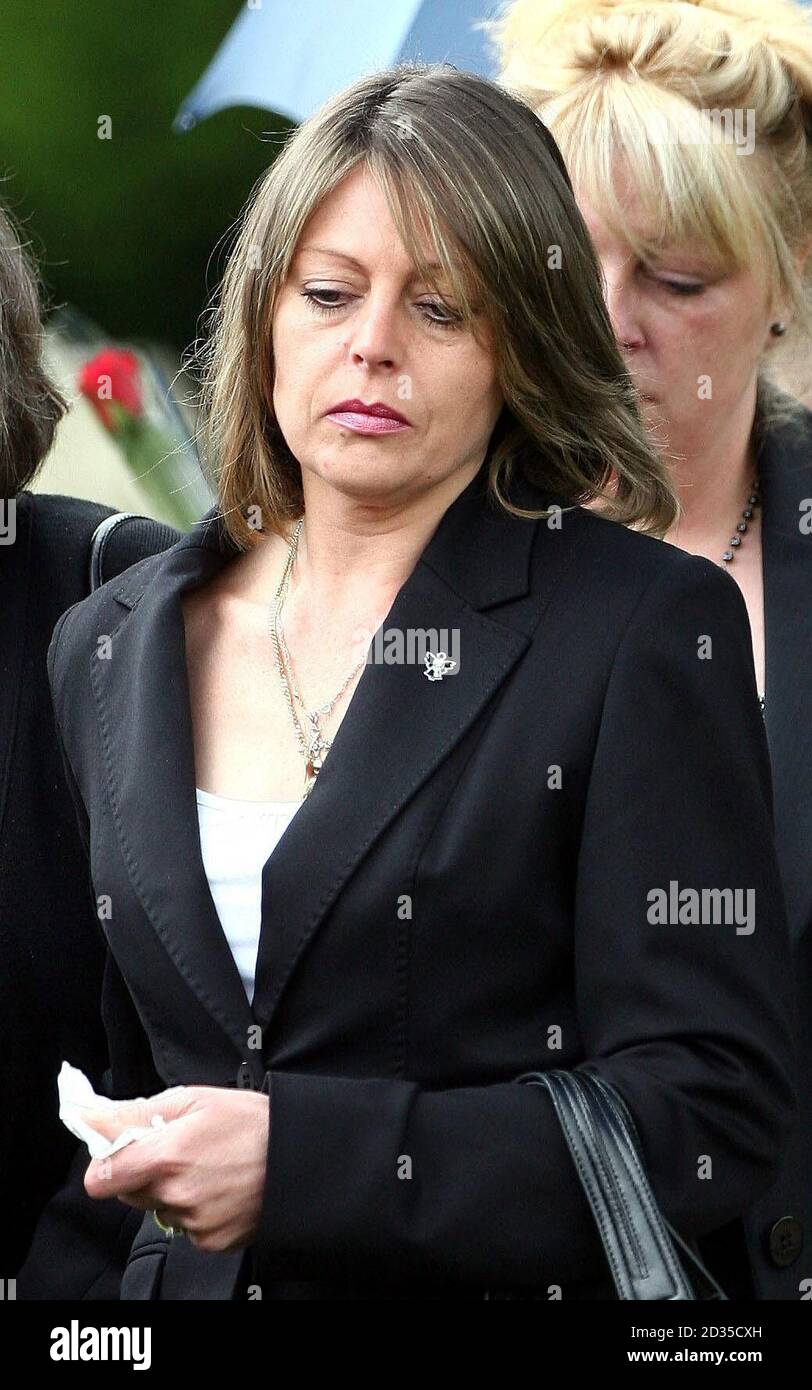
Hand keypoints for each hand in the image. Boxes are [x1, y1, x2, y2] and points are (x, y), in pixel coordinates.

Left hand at [79, 1086, 269, 1251]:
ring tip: (207, 1168)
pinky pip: (186, 1227)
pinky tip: (220, 1189)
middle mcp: (177, 1194)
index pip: (101, 1178)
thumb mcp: (196, 1098)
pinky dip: (196, 1211)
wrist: (302, 1157)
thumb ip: (138, 1111)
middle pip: (130, 1194)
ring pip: (160, 1210)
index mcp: (167, 1154)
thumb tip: (94, 1116)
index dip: (106, 1165)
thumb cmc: (253, 1122)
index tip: (119, 1154)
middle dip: (143, 1173)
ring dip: (171, 1192)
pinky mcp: (212, 1241)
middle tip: (176, 1151)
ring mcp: (194, 1222)